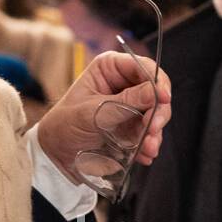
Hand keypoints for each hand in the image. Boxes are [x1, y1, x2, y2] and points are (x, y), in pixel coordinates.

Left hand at [36, 50, 171, 181]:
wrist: (57, 151)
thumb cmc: (65, 123)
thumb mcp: (92, 112)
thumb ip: (125, 103)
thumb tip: (155, 93)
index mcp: (110, 68)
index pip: (143, 67)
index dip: (157, 81)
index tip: (164, 99)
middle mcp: (124, 83)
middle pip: (156, 91)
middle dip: (157, 112)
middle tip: (152, 130)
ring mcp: (131, 104)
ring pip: (156, 113)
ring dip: (154, 132)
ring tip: (147, 148)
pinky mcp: (134, 124)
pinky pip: (150, 131)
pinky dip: (149, 143)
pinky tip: (144, 154)